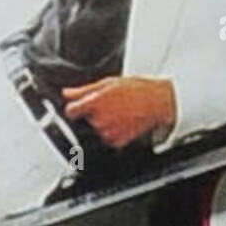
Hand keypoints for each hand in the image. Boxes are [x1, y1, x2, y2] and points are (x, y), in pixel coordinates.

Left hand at [62, 76, 176, 147]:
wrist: (159, 102)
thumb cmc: (137, 89)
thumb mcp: (109, 83)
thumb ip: (84, 90)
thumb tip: (66, 93)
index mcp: (94, 103)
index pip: (70, 111)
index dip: (74, 108)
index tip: (78, 107)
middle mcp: (99, 120)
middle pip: (86, 119)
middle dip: (94, 112)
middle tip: (110, 104)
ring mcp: (108, 133)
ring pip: (96, 129)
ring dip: (104, 122)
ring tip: (119, 111)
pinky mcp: (118, 142)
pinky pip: (107, 139)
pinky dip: (113, 131)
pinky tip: (123, 121)